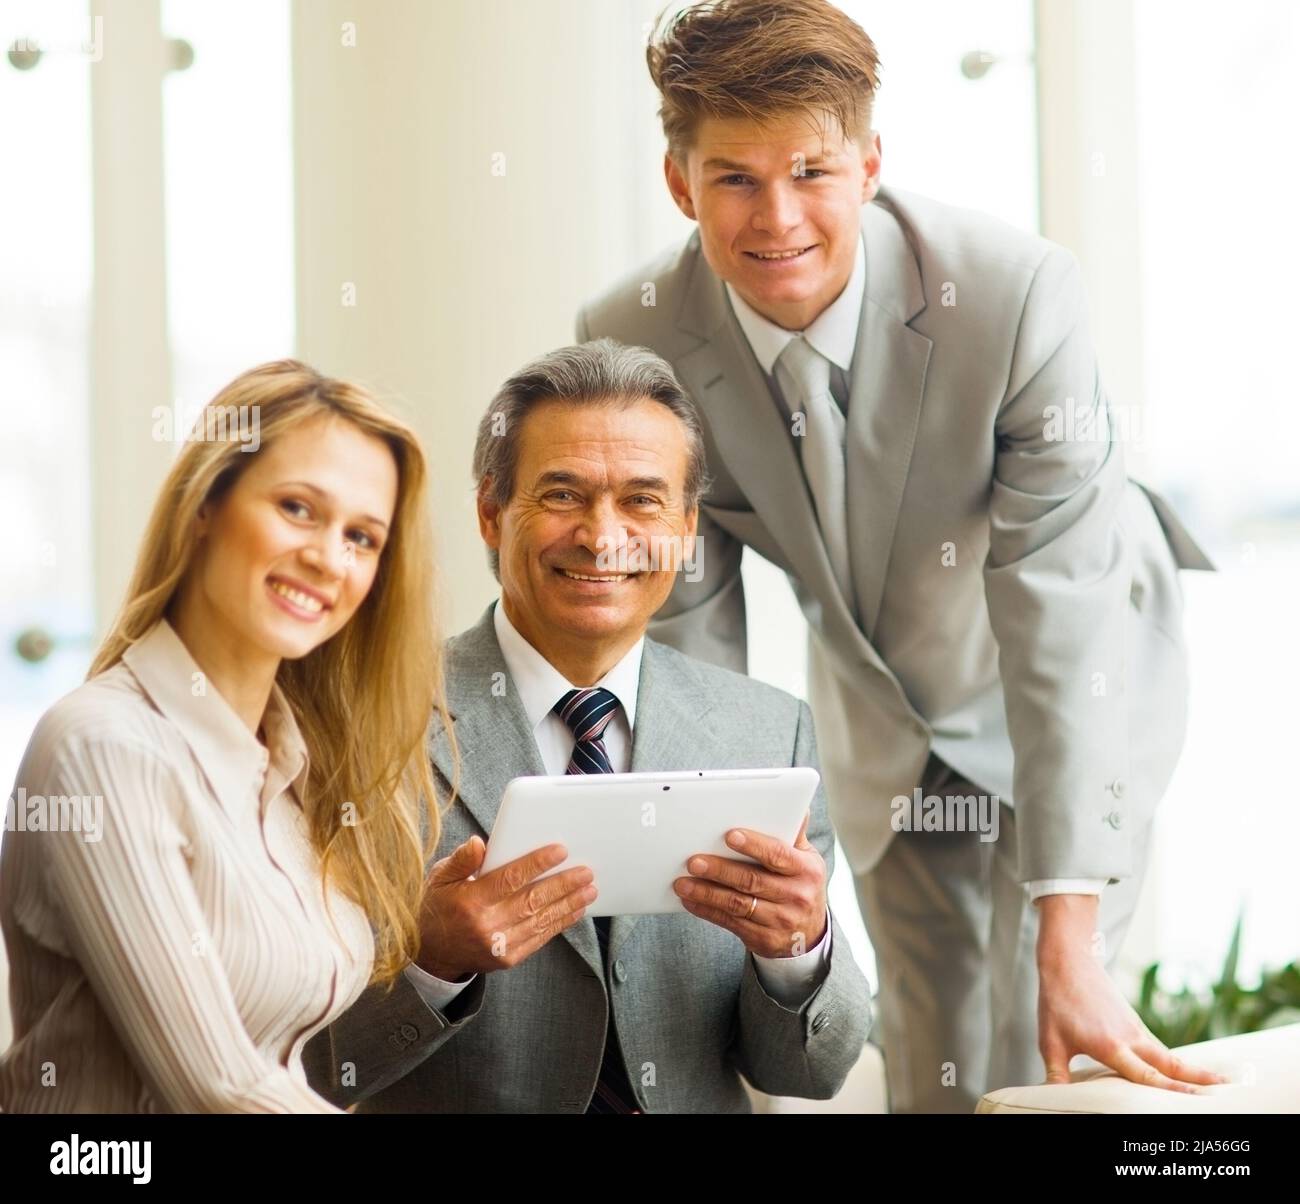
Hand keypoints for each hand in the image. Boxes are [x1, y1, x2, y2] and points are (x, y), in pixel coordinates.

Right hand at [414, 837, 595, 980]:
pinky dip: (560, 923)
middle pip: (533, 900)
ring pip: (541, 920)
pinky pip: (540, 938)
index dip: (537, 863)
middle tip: (586, 871)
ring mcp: (499, 945)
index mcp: (470, 901)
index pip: (510, 878)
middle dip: (563, 884)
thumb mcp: (440, 878)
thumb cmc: (438, 907)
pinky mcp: (508, 959)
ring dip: (568, 903)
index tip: (560, 851)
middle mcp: (487, 925)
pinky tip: (575, 910)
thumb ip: (461, 859)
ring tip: (589, 889)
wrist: (431, 954)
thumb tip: (479, 843)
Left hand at [673, 813, 826, 958]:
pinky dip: (707, 910)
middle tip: (693, 861)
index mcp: (806, 870)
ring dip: (706, 893)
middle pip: (752, 880)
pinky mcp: (763, 939)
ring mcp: (780, 920)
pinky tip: (691, 900)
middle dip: (720, 870)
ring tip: (683, 882)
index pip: (777, 855)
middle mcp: (796, 896)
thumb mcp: (806, 860)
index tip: (729, 835)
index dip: (753, 844)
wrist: (810, 934)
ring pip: (737, 904)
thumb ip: (794, 835)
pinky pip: (730, 923)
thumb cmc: (801, 885)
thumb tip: (797, 807)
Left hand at [1036, 894, 1225, 1092]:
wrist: (1068, 963)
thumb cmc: (1057, 1003)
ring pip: (1166, 1056)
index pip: (1147, 1075)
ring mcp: (1135, 1028)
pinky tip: (1179, 1073)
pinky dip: (1172, 1061)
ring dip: (1190, 1071)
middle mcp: (1130, 1038)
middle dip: (1199, 1078)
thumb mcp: (1050, 1042)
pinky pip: (1157, 1047)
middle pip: (1170, 1064)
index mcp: (1111, 1046)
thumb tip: (1051, 1096)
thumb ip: (1056, 1074)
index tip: (1199, 1099)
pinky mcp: (1134, 1023)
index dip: (1173, 1090)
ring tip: (1215, 1085)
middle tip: (1228, 1088)